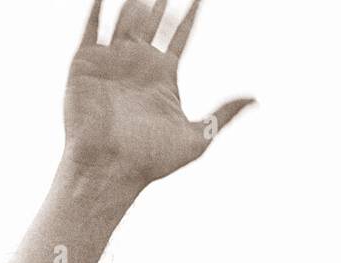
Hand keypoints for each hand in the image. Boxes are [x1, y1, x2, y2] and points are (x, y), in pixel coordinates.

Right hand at [64, 0, 254, 186]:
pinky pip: (92, 27)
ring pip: (126, 17)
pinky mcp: (85, 63)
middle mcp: (138, 64)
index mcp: (162, 76)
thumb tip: (255, 99)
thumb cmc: (151, 160)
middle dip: (163, 1)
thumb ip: (224, 114)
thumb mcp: (197, 138)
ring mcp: (112, 61)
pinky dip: (97, 8)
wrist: (109, 168)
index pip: (179, 36)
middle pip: (153, 21)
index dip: (189, 15)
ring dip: (136, 0)